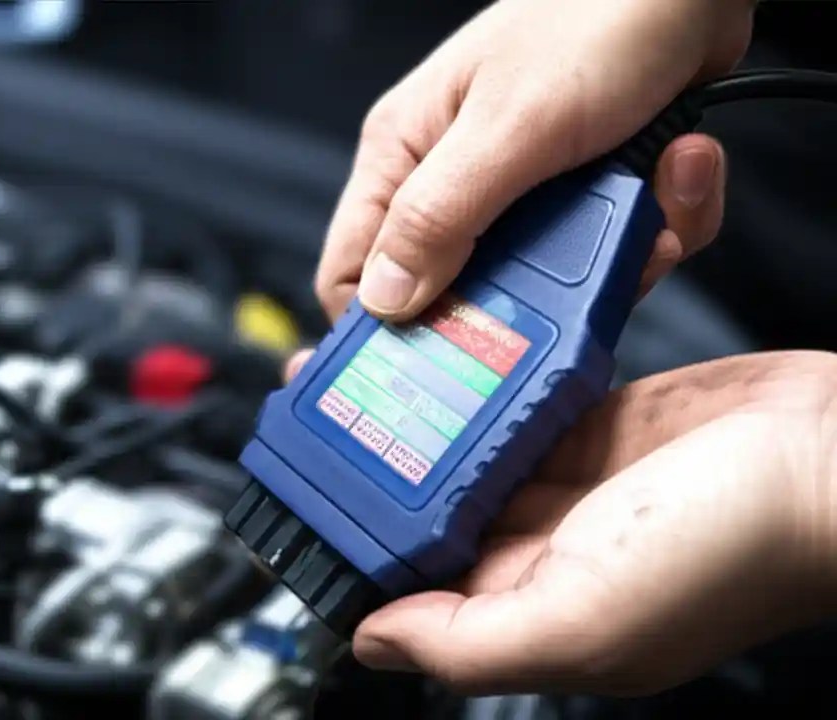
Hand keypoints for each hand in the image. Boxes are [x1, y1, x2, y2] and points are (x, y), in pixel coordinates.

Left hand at [285, 351, 836, 695]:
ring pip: (466, 442)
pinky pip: (520, 394)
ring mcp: (568, 479)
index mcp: (525, 606)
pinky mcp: (598, 418)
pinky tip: (447, 345)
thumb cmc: (739, 551)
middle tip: (322, 403)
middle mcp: (540, 548)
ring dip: (421, 407)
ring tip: (368, 363)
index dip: (350, 541)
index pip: (407, 585)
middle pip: (426, 506)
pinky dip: (486, 372)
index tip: (296, 489)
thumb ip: (468, 640)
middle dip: (372, 460)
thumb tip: (370, 641)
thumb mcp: (587, 620)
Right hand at [315, 0, 754, 322]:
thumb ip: (439, 217)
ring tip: (646, 213)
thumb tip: (381, 300)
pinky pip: (614, 252)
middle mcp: (456, 178)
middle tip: (572, 294)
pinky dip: (659, 225)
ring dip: (612, 260)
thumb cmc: (595, 18)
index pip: (356, 268)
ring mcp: (525, 190)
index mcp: (406, 154)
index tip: (426, 370)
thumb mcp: (508, 128)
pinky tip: (674, 170)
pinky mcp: (588, 194)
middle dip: (530, 302)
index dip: (380, 328)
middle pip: (460, 292)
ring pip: (549, 282)